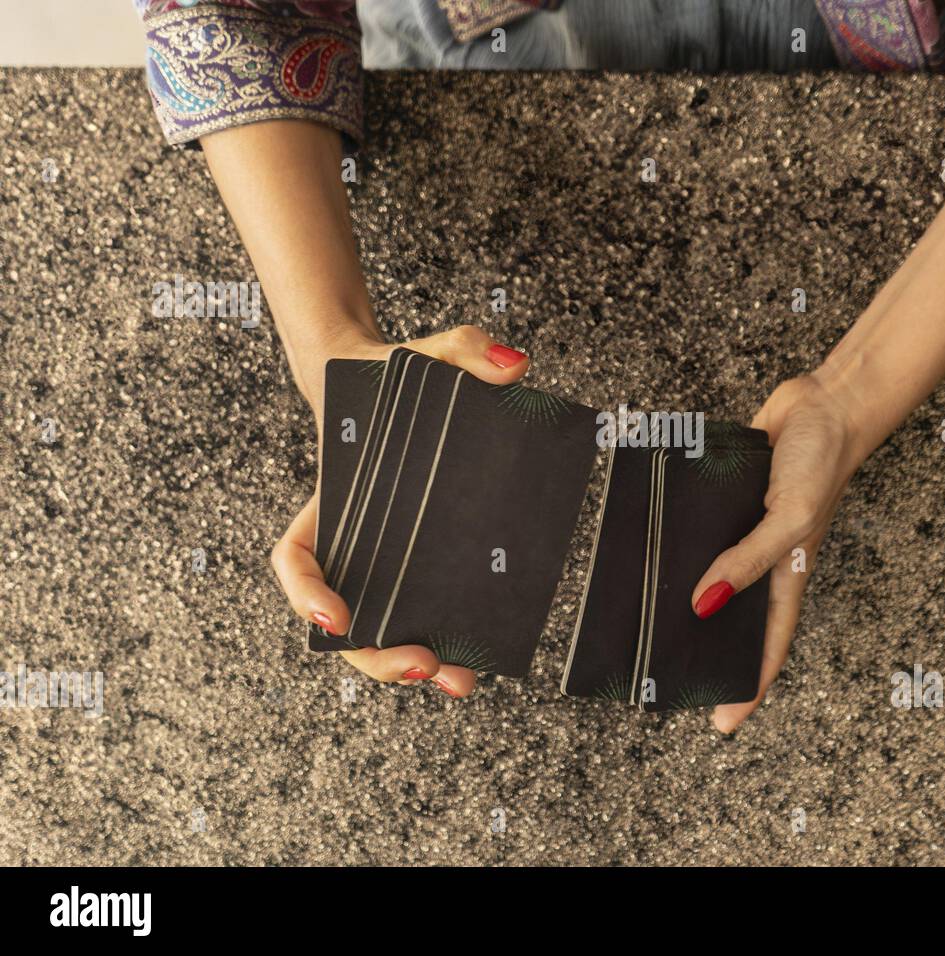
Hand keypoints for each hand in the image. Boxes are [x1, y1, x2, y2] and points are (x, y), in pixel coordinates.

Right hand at [271, 325, 530, 694]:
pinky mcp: (422, 569)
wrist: (409, 389)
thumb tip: (515, 365)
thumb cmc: (401, 373)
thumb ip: (464, 349)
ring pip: (380, 632)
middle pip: (341, 620)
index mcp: (330, 503)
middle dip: (376, 654)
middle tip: (425, 665)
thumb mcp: (429, 352)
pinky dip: (441, 642)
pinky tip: (477, 660)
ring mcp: (384, 562)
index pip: (296, 558)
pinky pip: (422, 616)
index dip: (306, 594)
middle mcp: (351, 543)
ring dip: (410, 665)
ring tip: (459, 680)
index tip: (335, 619)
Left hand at [690, 371, 869, 731]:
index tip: (723, 723)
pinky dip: (682, 542)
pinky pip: (703, 530)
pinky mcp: (731, 498)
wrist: (824, 403)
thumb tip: (704, 603)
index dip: (750, 686)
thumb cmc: (821, 463)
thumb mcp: (790, 518)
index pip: (768, 645)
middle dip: (714, 651)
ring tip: (651, 624)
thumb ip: (749, 560)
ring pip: (716, 575)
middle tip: (675, 680)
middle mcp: (766, 558)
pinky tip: (654, 548)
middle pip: (739, 618)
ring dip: (692, 597)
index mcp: (788, 574)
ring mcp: (748, 529)